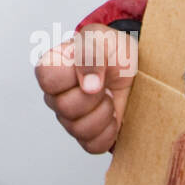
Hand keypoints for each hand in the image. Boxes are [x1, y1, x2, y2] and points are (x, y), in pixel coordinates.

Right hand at [36, 26, 137, 152]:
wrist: (136, 68)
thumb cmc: (113, 50)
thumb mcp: (102, 39)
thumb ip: (90, 55)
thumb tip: (88, 86)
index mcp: (51, 68)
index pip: (47, 79)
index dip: (73, 75)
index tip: (91, 66)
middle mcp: (55, 95)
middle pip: (64, 108)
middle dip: (94, 95)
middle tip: (105, 83)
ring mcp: (68, 118)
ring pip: (79, 129)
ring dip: (104, 112)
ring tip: (109, 96)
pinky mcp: (86, 136)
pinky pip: (93, 145)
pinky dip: (110, 131)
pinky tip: (113, 115)